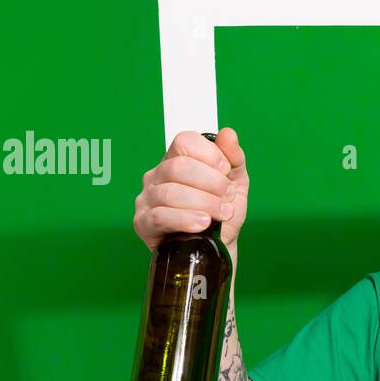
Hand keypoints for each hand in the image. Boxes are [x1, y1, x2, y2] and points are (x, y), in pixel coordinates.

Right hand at [133, 128, 249, 250]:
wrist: (219, 247)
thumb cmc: (223, 214)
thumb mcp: (236, 183)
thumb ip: (234, 158)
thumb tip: (228, 134)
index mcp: (177, 159)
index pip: (184, 141)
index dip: (210, 154)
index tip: (226, 171)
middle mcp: (158, 175)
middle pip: (179, 167)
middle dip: (212, 183)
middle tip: (227, 197)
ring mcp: (147, 199)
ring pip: (171, 193)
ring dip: (205, 203)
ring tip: (222, 214)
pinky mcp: (143, 223)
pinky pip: (160, 216)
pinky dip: (186, 219)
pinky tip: (203, 224)